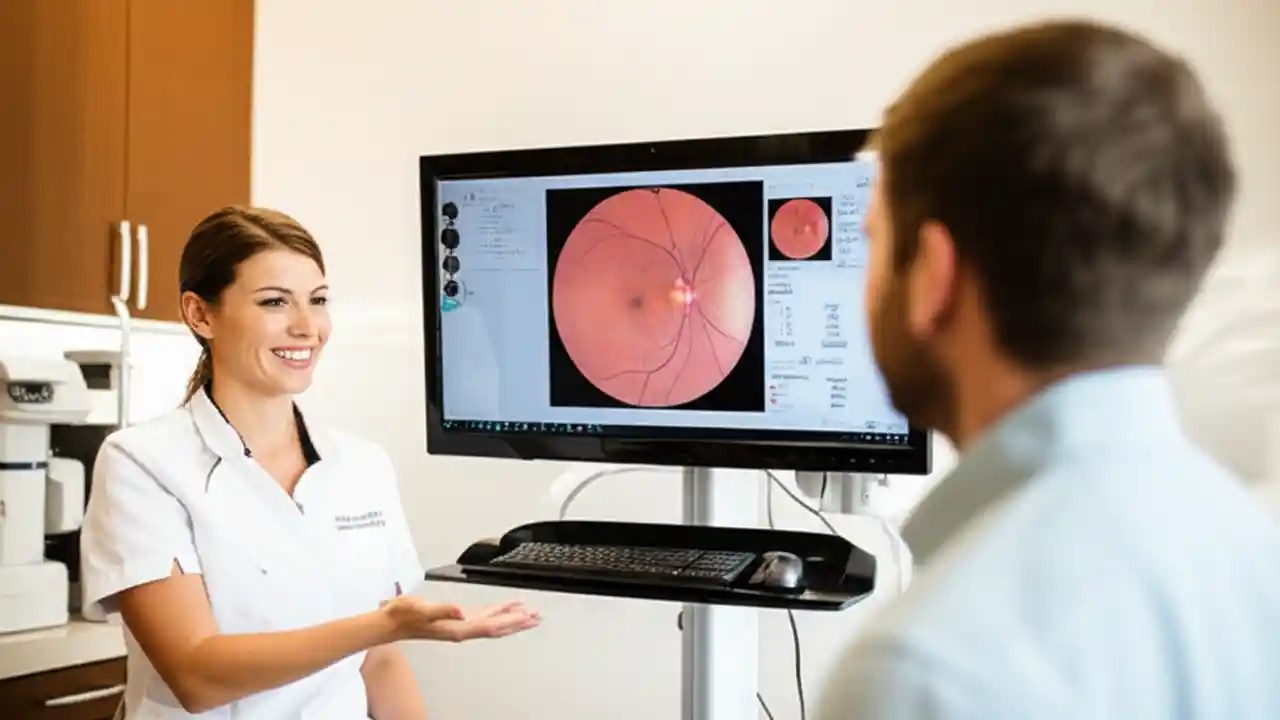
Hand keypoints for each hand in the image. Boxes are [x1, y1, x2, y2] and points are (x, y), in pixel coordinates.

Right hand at [381, 596, 540, 642]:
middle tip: (537, 618)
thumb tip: (460, 611)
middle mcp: (462, 629)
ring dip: (511, 620)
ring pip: (493, 624)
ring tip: (529, 615)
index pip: (490, 626)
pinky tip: (504, 609)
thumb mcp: (421, 608)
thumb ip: (441, 610)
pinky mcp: (457, 620)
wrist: (391, 622)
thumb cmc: (404, 615)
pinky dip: (497, 613)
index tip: (527, 618)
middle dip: (518, 623)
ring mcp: (460, 626)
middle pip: (497, 628)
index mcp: (457, 628)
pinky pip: (483, 618)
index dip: (510, 621)